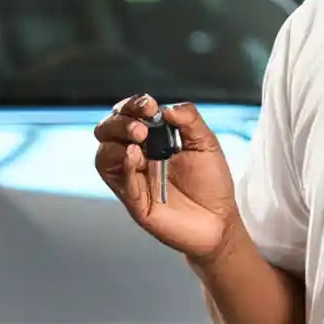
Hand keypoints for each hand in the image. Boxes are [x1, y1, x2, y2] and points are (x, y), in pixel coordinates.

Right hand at [94, 94, 239, 262]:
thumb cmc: (210, 180)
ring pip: (104, 155)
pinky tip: (134, 157)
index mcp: (150, 139)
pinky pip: (120, 182)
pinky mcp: (135, 202)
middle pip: (106, 132)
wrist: (219, 219)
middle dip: (119, 121)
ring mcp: (133, 179)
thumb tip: (166, 108)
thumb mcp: (206, 142)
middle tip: (141, 125)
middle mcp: (136, 156)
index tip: (149, 104)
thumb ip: (190, 120)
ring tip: (139, 138)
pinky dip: (124, 166)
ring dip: (116, 141)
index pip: (127, 115)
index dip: (133, 105)